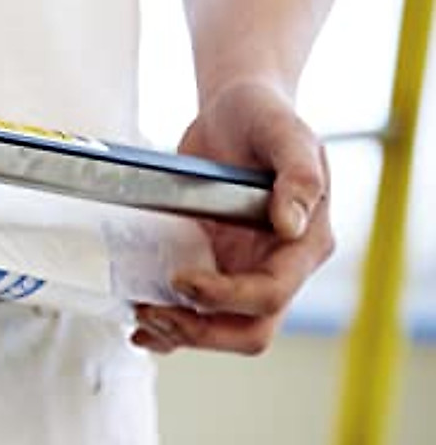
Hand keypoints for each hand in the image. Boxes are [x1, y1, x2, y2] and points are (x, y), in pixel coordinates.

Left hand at [132, 78, 334, 355]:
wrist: (236, 111)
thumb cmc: (264, 116)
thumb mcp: (284, 131)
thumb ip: (298, 175)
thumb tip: (291, 225)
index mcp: (304, 244)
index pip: (272, 294)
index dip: (226, 297)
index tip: (182, 279)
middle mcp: (277, 267)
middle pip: (248, 330)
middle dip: (199, 331)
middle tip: (151, 311)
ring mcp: (244, 273)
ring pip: (220, 331)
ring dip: (179, 334)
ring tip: (139, 314)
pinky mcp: (214, 269)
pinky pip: (196, 316)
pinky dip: (168, 330)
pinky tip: (140, 326)